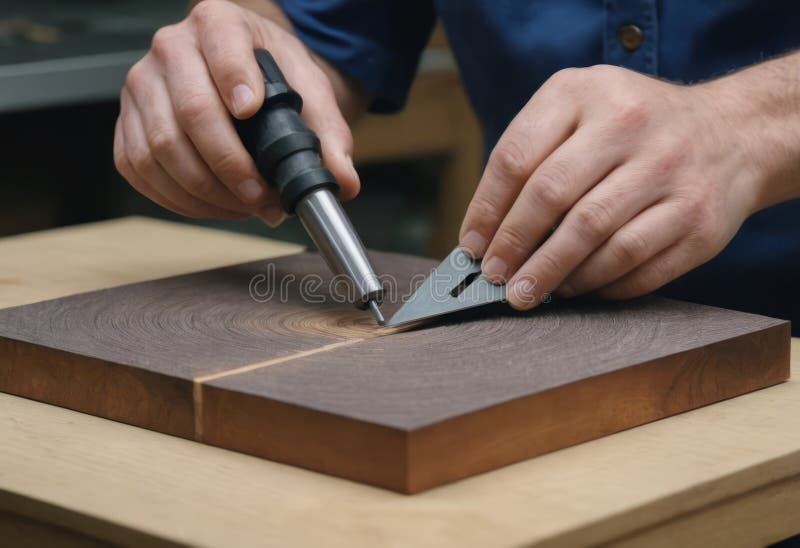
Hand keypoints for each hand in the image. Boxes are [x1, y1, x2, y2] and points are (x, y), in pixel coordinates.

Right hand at [113, 0, 358, 225]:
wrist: (244, 75)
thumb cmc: (273, 77)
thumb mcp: (310, 92)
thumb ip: (330, 136)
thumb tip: (342, 182)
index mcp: (218, 24)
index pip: (221, 48)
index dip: (234, 83)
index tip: (250, 114)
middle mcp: (171, 48)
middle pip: (191, 112)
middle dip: (230, 166)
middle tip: (261, 196)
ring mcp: (142, 85)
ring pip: (159, 148)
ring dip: (206, 191)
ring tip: (244, 206)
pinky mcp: (126, 122)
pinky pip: (139, 167)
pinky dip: (178, 198)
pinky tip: (213, 204)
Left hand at [459, 64, 762, 308]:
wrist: (731, 133)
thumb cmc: (633, 130)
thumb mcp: (580, 110)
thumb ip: (533, 154)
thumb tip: (486, 231)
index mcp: (586, 93)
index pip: (517, 157)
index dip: (487, 210)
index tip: (473, 246)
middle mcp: (631, 125)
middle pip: (552, 196)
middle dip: (515, 247)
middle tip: (496, 277)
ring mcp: (670, 172)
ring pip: (595, 237)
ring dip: (553, 274)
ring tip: (531, 291)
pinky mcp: (698, 219)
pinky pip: (637, 264)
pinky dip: (600, 284)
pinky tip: (579, 287)